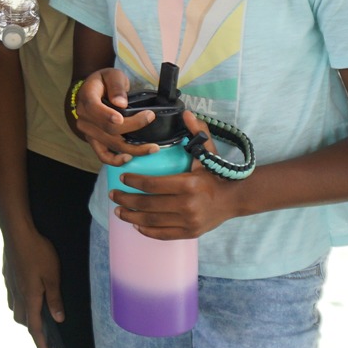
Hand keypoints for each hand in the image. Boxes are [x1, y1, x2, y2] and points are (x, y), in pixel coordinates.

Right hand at [1, 227, 63, 347]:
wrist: (17, 232)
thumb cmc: (38, 253)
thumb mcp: (52, 276)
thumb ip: (54, 298)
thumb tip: (58, 318)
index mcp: (30, 297)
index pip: (35, 326)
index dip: (41, 341)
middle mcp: (17, 294)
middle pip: (22, 319)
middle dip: (31, 329)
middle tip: (44, 331)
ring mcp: (10, 284)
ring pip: (15, 307)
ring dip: (24, 315)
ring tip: (35, 313)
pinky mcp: (8, 274)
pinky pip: (12, 295)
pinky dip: (18, 301)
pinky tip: (25, 292)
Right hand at [73, 69, 164, 163]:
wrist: (94, 90)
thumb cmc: (105, 81)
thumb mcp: (112, 75)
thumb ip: (116, 87)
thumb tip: (121, 103)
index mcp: (86, 98)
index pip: (94, 108)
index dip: (107, 115)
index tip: (121, 118)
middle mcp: (84, 118)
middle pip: (108, 129)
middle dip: (132, 126)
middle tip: (151, 118)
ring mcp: (89, 132)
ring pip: (110, 144)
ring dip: (133, 149)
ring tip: (153, 148)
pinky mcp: (95, 142)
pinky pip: (103, 156)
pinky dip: (115, 160)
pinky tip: (129, 159)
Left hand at [110, 114, 244, 238]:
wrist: (234, 199)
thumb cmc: (216, 174)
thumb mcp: (208, 152)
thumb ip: (197, 132)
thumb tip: (187, 113)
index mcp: (189, 184)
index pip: (152, 184)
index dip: (133, 181)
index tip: (122, 177)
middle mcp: (187, 205)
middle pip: (147, 204)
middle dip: (125, 200)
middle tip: (113, 195)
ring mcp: (188, 222)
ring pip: (152, 222)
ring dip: (131, 216)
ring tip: (118, 211)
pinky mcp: (190, 233)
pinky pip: (163, 234)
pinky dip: (147, 231)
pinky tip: (136, 224)